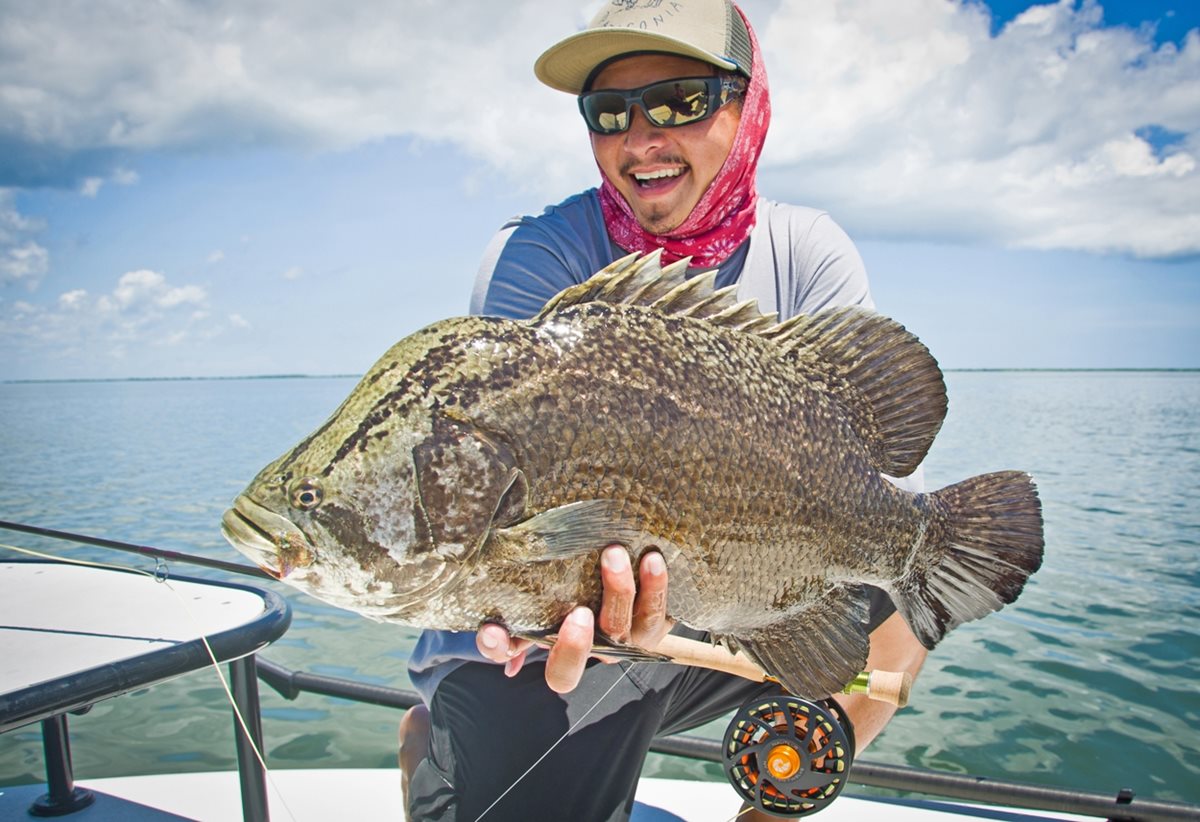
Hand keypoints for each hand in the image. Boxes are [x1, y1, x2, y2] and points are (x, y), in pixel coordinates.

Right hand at [474, 545, 670, 693]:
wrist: (619, 586)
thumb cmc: (568, 595)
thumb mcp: (539, 605)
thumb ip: (515, 613)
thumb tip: (489, 622)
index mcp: (566, 654)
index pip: (544, 668)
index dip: (513, 654)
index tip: (495, 629)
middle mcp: (602, 650)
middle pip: (589, 657)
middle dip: (580, 642)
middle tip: (575, 612)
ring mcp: (633, 636)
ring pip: (633, 629)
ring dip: (624, 593)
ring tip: (614, 555)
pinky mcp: (659, 617)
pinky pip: (661, 609)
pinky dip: (657, 586)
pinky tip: (652, 558)